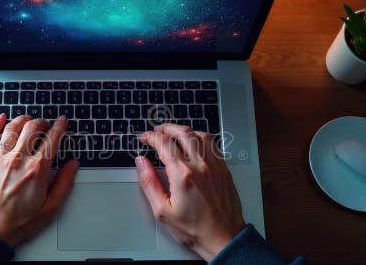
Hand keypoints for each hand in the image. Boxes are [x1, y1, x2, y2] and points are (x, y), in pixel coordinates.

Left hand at [0, 114, 78, 246]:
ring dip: (23, 119)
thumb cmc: (18, 222)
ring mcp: (0, 158)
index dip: (60, 126)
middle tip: (46, 124)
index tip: (62, 122)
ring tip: (28, 120)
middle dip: (42, 122)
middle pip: (32, 128)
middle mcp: (18, 160)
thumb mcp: (50, 207)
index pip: (52, 139)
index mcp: (37, 170)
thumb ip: (64, 183)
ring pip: (12, 127)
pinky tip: (2, 119)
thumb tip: (73, 165)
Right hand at [136, 124, 244, 260]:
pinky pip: (212, 145)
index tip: (145, 138)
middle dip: (166, 128)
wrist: (223, 238)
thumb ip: (149, 183)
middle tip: (157, 132)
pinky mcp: (224, 169)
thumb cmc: (194, 229)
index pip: (164, 144)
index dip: (151, 137)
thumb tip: (141, 163)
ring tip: (174, 135)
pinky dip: (200, 139)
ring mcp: (215, 166)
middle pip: (182, 133)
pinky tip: (194, 144)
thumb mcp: (162, 211)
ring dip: (184, 131)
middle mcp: (200, 166)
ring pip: (199, 135)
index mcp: (183, 175)